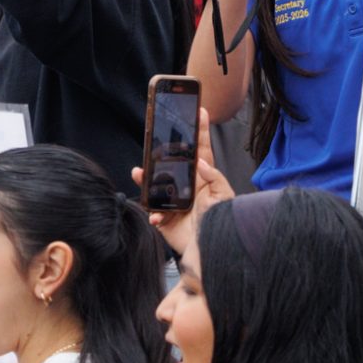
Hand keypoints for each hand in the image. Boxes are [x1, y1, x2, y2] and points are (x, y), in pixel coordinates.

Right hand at [135, 106, 231, 256]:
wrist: (210, 252)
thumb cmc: (221, 223)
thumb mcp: (223, 196)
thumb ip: (213, 176)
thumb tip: (200, 161)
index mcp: (204, 178)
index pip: (201, 150)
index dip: (200, 131)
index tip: (199, 110)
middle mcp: (187, 186)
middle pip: (171, 163)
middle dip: (161, 152)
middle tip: (155, 141)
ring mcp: (174, 202)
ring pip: (156, 184)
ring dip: (146, 178)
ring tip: (139, 172)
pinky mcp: (165, 218)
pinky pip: (153, 210)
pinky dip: (153, 213)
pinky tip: (157, 216)